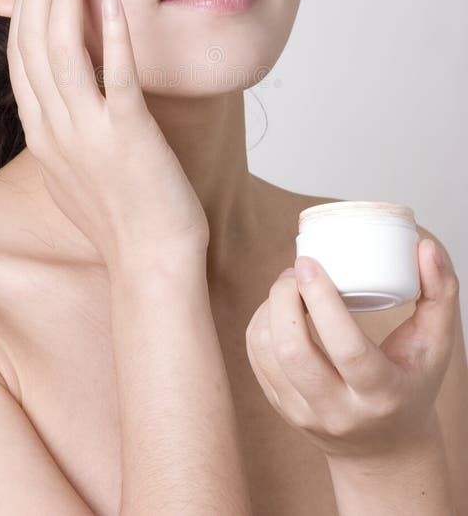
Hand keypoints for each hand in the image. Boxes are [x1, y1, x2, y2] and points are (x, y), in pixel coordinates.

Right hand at [6, 0, 209, 271]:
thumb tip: (65, 101)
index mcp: (42, 137)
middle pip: (34, 46)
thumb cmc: (121, 219)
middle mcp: (56, 131)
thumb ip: (64, 132)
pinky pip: (116, 76)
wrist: (150, 263)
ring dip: (64, 0)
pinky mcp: (128, 136)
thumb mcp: (75, 172)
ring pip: (63, 53)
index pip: (21, 60)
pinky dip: (113, 36)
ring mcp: (88, 133)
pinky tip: (113, 2)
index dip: (27, 12)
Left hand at [245, 238, 459, 461]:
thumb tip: (425, 247)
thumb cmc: (412, 386)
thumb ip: (440, 292)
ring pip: (268, 351)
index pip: (346, 348)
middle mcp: (339, 410)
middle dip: (284, 298)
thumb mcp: (436, 345)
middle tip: (298, 269)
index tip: (309, 262)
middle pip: (294, 350)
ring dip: (270, 307)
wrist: (385, 449)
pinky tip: (278, 308)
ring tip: (290, 286)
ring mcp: (304, 413)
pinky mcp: (281, 409)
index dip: (321, 299)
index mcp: (381, 394)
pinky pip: (256, 358)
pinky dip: (261, 323)